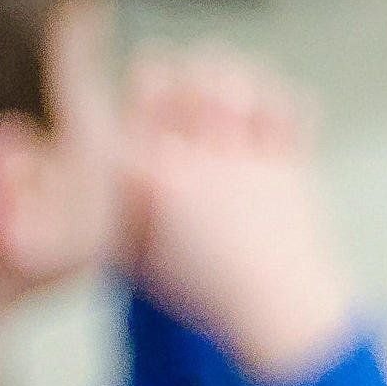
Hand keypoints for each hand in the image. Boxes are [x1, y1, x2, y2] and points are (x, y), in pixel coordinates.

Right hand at [120, 51, 358, 385]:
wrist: (279, 311)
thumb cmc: (205, 293)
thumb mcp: (140, 262)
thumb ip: (117, 216)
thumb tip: (94, 180)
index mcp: (160, 185)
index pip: (127, 113)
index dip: (125, 93)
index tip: (129, 88)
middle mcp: (203, 162)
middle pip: (174, 78)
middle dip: (168, 74)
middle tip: (170, 87)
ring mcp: (251, 158)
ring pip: (232, 80)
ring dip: (223, 79)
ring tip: (217, 99)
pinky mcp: (292, 161)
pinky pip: (287, 106)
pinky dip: (274, 101)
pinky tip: (259, 116)